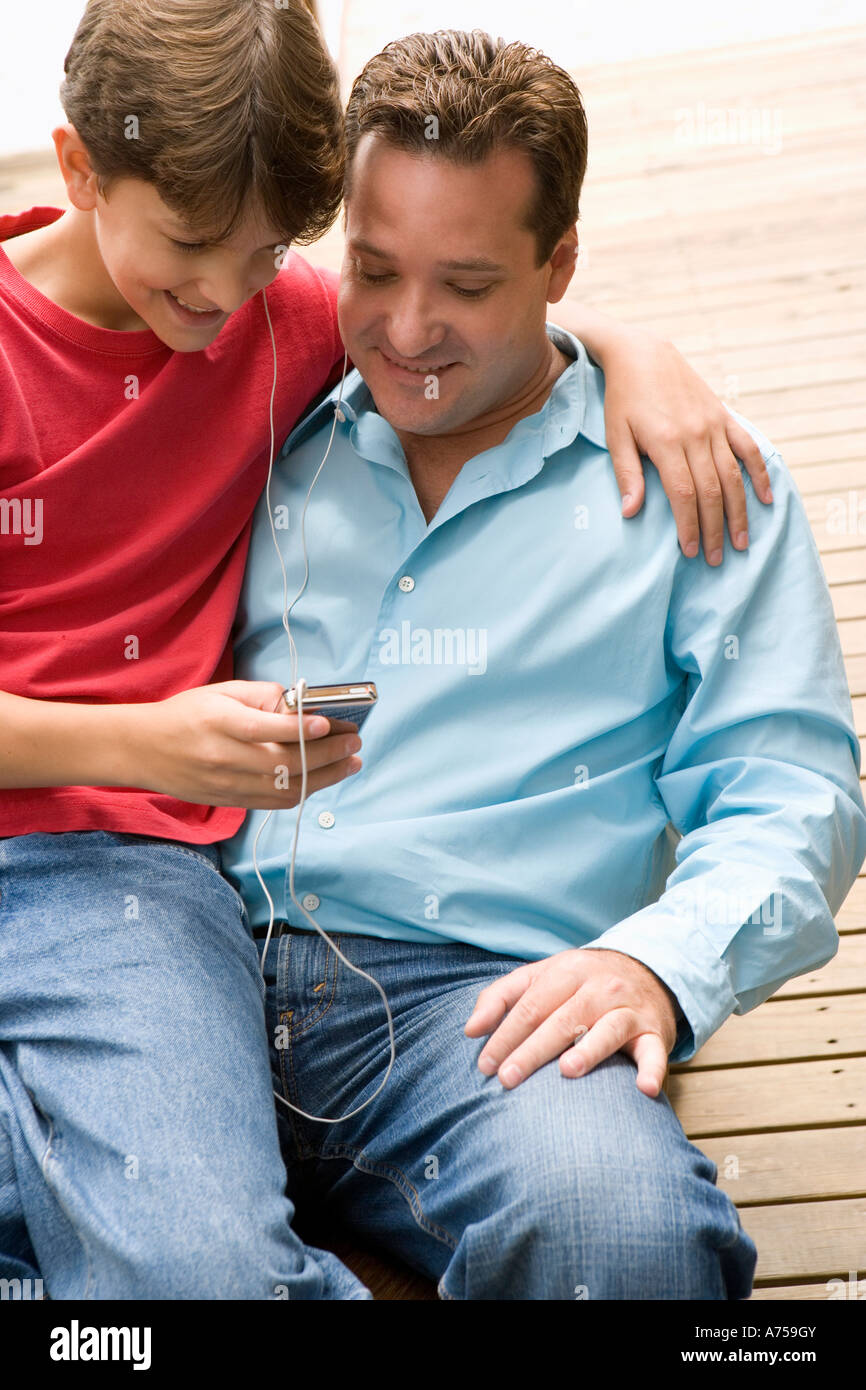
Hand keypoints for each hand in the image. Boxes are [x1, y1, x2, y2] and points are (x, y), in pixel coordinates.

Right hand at [121, 680, 361, 807]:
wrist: (143, 749)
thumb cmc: (186, 714)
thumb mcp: (221, 692)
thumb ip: (262, 696)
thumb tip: (301, 705)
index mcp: (220, 723)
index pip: (267, 729)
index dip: (303, 728)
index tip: (332, 724)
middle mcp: (224, 757)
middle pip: (285, 763)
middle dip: (328, 754)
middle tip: (355, 743)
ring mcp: (227, 784)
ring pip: (285, 788)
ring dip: (325, 777)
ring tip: (351, 763)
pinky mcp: (230, 801)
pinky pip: (274, 802)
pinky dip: (304, 791)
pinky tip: (323, 779)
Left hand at [464, 947, 678, 1096]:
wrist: (646, 969)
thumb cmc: (580, 982)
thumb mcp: (540, 976)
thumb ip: (501, 997)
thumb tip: (470, 1030)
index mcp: (566, 971)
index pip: (531, 1006)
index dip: (506, 1035)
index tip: (485, 1065)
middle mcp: (599, 987)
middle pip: (563, 1020)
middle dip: (533, 1049)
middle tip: (508, 1079)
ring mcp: (628, 1008)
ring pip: (608, 1028)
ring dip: (590, 1050)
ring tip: (567, 1071)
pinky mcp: (654, 1031)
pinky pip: (655, 1050)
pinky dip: (653, 1069)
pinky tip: (644, 1088)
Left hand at [601, 331, 772, 564]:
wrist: (643, 354)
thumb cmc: (624, 399)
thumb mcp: (616, 435)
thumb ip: (627, 474)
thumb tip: (630, 512)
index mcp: (666, 442)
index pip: (684, 495)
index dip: (690, 526)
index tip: (691, 551)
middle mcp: (696, 435)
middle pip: (712, 491)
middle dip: (715, 528)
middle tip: (718, 559)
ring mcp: (713, 425)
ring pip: (733, 475)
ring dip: (739, 511)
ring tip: (742, 541)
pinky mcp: (724, 416)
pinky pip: (747, 448)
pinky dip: (759, 473)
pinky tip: (765, 499)